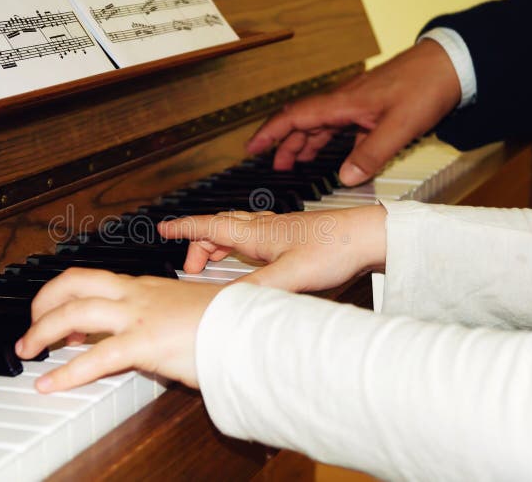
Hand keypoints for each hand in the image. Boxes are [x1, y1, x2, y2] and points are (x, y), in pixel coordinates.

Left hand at [15, 268, 220, 392]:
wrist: (251, 328)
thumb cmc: (229, 323)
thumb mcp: (190, 314)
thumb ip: (166, 321)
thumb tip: (158, 339)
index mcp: (148, 287)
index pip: (95, 280)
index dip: (67, 294)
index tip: (57, 316)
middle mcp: (138, 295)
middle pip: (74, 284)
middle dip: (43, 302)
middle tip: (30, 327)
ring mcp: (139, 316)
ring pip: (75, 312)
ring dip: (42, 331)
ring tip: (26, 351)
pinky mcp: (145, 343)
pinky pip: (95, 358)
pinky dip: (65, 373)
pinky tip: (48, 384)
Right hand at [157, 205, 386, 291]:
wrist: (368, 235)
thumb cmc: (335, 247)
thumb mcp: (290, 276)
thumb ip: (256, 290)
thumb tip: (225, 305)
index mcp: (256, 233)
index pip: (209, 226)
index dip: (183, 229)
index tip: (163, 229)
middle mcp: (263, 227)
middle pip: (218, 228)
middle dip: (198, 243)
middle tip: (191, 266)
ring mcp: (278, 230)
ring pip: (236, 230)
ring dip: (217, 244)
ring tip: (211, 264)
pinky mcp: (292, 236)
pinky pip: (252, 235)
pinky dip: (238, 245)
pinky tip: (250, 259)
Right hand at [247, 40, 460, 185]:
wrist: (450, 64)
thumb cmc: (426, 86)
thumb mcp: (399, 126)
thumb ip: (371, 154)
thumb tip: (346, 177)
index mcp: (343, 104)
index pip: (294, 118)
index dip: (270, 134)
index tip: (251, 149)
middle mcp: (344, 102)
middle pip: (302, 123)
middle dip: (283, 145)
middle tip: (273, 167)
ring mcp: (356, 104)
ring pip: (319, 125)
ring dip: (304, 144)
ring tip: (294, 164)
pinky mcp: (369, 107)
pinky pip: (339, 126)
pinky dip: (328, 141)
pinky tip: (333, 155)